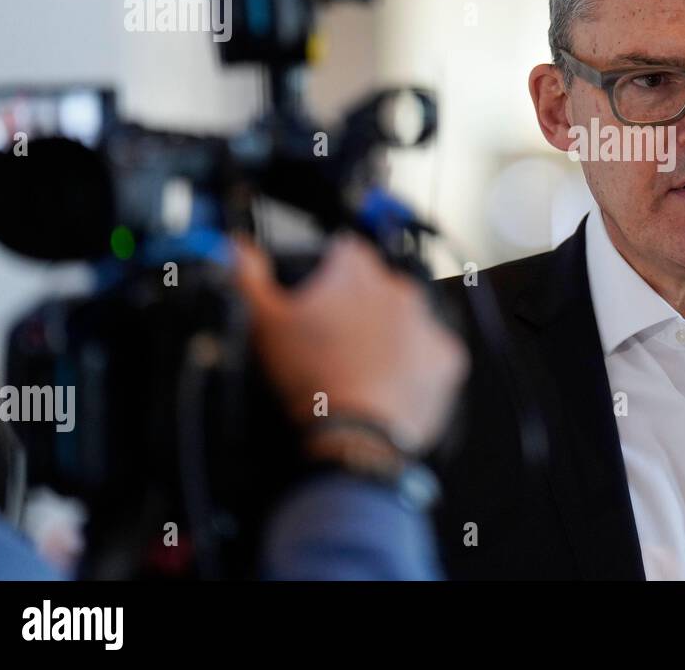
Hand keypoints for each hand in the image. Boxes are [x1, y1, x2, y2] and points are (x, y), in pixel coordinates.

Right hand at [233, 233, 467, 454]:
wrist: (354, 434)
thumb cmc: (310, 378)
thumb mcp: (263, 323)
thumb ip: (248, 277)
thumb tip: (238, 249)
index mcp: (356, 272)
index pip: (346, 252)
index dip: (330, 273)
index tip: (320, 298)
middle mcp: (398, 289)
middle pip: (379, 287)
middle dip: (361, 307)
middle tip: (336, 342)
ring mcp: (427, 322)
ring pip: (407, 319)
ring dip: (390, 334)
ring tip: (360, 367)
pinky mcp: (446, 357)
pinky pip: (430, 353)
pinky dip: (415, 364)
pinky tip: (387, 382)